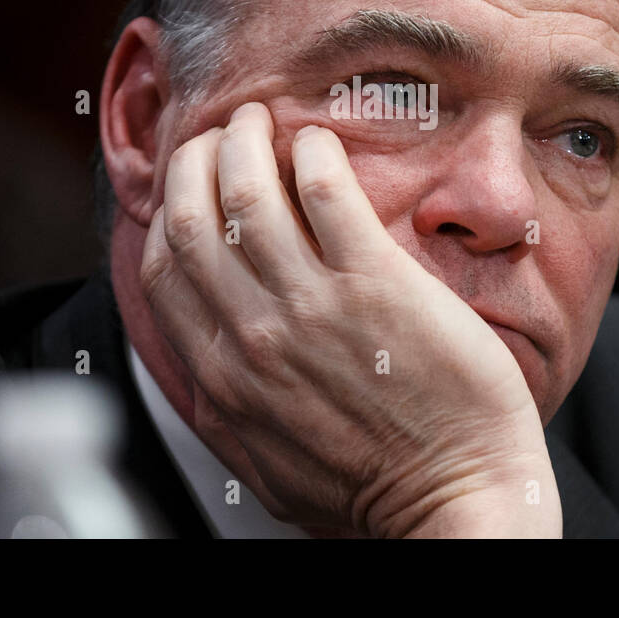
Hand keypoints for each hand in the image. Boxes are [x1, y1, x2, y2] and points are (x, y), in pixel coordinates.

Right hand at [139, 102, 561, 536]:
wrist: (453, 497)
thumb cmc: (369, 485)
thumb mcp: (264, 461)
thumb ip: (227, 405)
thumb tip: (207, 359)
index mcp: (222, 378)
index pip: (164, 267)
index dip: (170, 210)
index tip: (192, 183)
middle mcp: (254, 335)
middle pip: (195, 217)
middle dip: (198, 159)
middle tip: (223, 134)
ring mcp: (314, 306)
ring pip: (249, 193)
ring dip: (247, 141)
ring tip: (263, 121)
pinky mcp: (377, 282)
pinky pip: (326, 190)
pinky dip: (313, 152)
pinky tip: (320, 143)